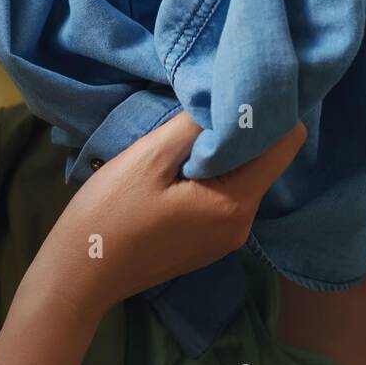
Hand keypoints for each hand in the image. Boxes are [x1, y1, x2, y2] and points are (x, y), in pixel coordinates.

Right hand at [44, 110, 307, 311]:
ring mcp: (226, 238)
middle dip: (244, 130)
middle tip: (210, 103)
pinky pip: (226, 196)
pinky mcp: (208, 243)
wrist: (78, 275)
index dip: (271, 112)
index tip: (243, 89)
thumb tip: (230, 96)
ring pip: (244, 177)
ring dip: (224, 152)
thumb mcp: (149, 158)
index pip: (287, 144)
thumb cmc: (110, 214)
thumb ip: (195, 126)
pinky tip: (180, 165)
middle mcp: (242, 224)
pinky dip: (213, 175)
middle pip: (266, 160)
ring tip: (189, 133)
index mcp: (235, 202)